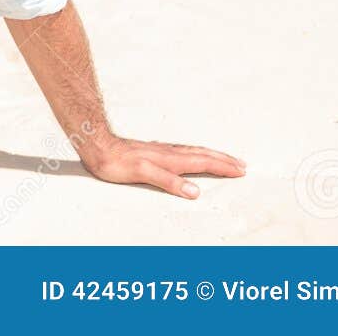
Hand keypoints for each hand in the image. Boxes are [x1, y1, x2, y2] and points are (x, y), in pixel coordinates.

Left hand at [79, 137, 246, 198]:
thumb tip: (194, 192)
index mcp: (170, 159)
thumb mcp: (143, 173)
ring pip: (193, 151)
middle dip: (223, 160)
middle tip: (241, 164)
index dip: (222, 167)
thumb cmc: (115, 161)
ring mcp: (161, 150)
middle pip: (202, 155)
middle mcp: (168, 153)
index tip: (240, 171)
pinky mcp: (151, 151)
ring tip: (223, 158)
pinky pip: (181, 151)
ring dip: (211, 155)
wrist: (96, 145)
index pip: (203, 163)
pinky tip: (189, 156)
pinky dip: (194, 154)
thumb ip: (168, 182)